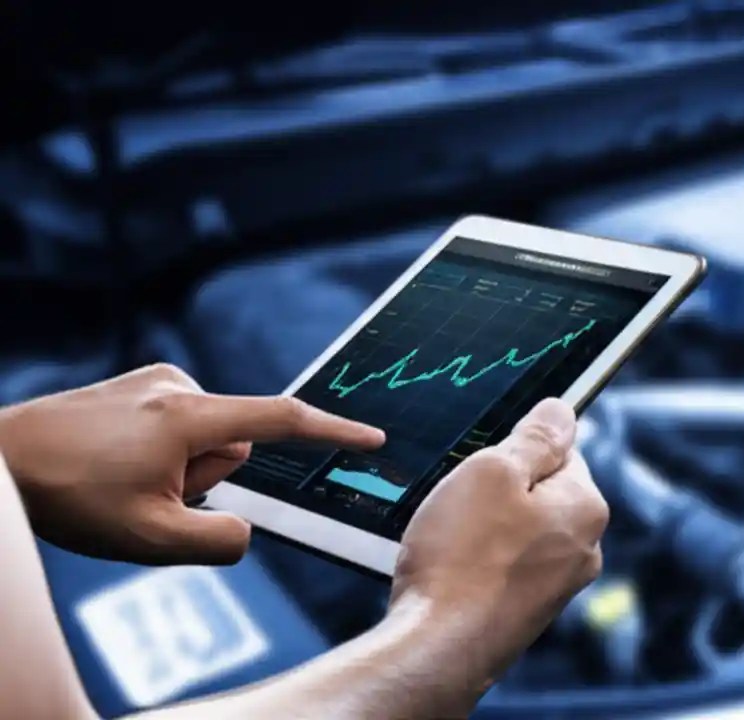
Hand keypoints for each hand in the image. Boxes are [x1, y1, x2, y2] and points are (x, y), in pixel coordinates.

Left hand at [0, 363, 383, 564]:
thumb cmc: (68, 496)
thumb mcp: (148, 539)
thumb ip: (217, 541)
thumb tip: (245, 530)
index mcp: (188, 417)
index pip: (282, 421)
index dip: (334, 432)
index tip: (372, 437)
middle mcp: (177, 388)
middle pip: (234, 446)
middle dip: (205, 479)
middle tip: (147, 497)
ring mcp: (156, 383)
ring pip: (205, 439)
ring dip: (180, 469)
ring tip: (121, 480)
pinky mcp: (139, 385)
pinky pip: (179, 426)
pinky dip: (162, 453)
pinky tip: (114, 464)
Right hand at [389, 398, 607, 712]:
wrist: (436, 647)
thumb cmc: (461, 557)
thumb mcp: (493, 471)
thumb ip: (535, 437)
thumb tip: (562, 411)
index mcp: (587, 506)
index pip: (562, 450)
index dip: (516, 448)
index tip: (483, 462)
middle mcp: (583, 549)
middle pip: (539, 492)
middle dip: (498, 489)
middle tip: (460, 500)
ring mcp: (556, 586)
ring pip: (517, 530)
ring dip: (482, 526)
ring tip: (450, 537)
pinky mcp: (524, 613)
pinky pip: (501, 566)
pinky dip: (475, 560)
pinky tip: (449, 567)